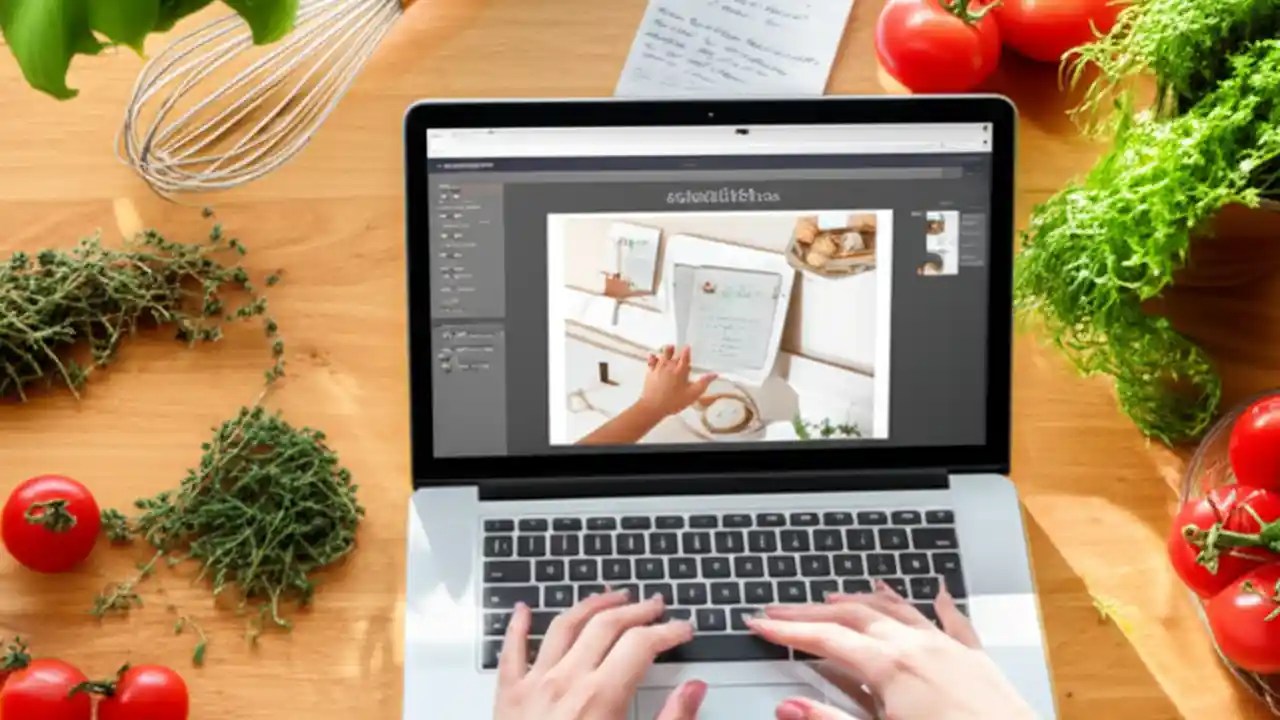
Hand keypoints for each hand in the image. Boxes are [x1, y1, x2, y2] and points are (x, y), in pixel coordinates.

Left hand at [494, 591, 704, 719]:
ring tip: (611, 597)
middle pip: (606, 625)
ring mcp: (533, 685)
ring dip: (591, 605)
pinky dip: (518, 625)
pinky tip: (524, 610)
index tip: (683, 630)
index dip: (668, 631)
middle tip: (655, 607)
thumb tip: (694, 689)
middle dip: (636, 611)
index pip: (642, 644)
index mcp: (601, 697)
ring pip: (564, 626)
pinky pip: (511, 650)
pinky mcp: (507, 697)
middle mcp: (566, 682)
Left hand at [636, 346, 716, 417]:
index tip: (689, 347)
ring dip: (667, 351)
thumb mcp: (692, 394)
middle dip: (677, 350)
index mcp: (680, 370)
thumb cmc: (673, 401)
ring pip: (663, 353)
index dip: (687, 350)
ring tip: (670, 348)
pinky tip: (654, 356)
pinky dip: (653, 357)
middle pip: (673, 352)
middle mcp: (669, 366)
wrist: (653, 407)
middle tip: (680, 350)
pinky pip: (651, 361)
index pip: (685, 355)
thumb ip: (703, 383)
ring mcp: (658, 368)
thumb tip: (713, 375)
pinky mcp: (650, 372)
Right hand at [747, 582, 1036, 719]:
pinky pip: (954, 621)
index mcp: (891, 667)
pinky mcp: (978, 662)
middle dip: (812, 612)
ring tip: (839, 594)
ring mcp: (951, 650)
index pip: (825, 640)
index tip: (758, 624)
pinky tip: (936, 591)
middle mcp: (919, 647)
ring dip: (864, 600)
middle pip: (854, 617)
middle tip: (780, 610)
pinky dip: (938, 604)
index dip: (786, 631)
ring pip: (899, 610)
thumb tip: (788, 705)